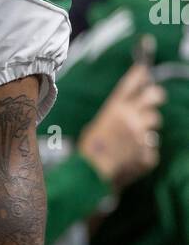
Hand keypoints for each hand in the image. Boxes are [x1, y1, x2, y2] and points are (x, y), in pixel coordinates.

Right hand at [78, 63, 164, 190]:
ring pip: (154, 122)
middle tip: (156, 98)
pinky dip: (143, 153)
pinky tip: (129, 159)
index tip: (144, 69)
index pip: (131, 83)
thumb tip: (129, 110)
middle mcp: (130, 117)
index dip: (139, 73)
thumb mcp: (95, 126)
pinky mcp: (147, 152)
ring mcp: (140, 135)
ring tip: (132, 139)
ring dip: (146, 128)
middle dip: (156, 95)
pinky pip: (151, 148)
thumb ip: (114, 116)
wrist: (89, 175)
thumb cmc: (88, 151)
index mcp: (114, 109)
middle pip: (154, 96)